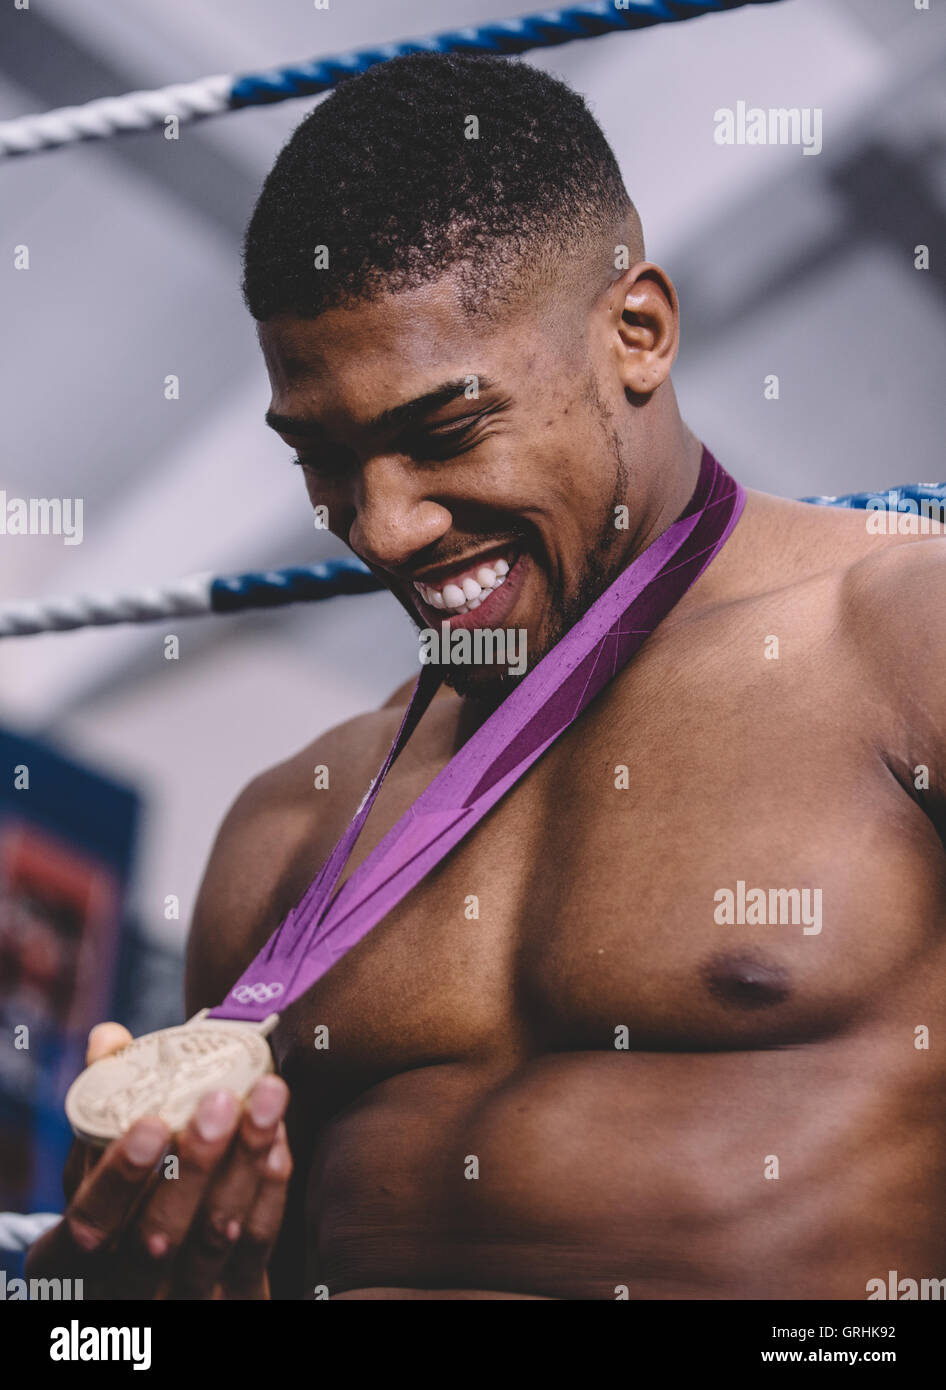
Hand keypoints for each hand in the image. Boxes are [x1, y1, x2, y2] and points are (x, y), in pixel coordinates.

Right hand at [26, 1021, 291, 1298]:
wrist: (151, 1293)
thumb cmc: (114, 1216)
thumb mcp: (91, 1178)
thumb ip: (101, 1111)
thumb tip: (110, 1036)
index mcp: (71, 1262)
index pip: (91, 1224)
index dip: (119, 1177)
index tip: (152, 1123)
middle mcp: (123, 1292)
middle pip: (159, 1236)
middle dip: (196, 1164)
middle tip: (222, 1100)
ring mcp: (180, 1302)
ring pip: (216, 1239)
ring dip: (246, 1162)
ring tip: (267, 1100)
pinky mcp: (235, 1301)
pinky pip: (255, 1247)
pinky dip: (269, 1190)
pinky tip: (277, 1140)